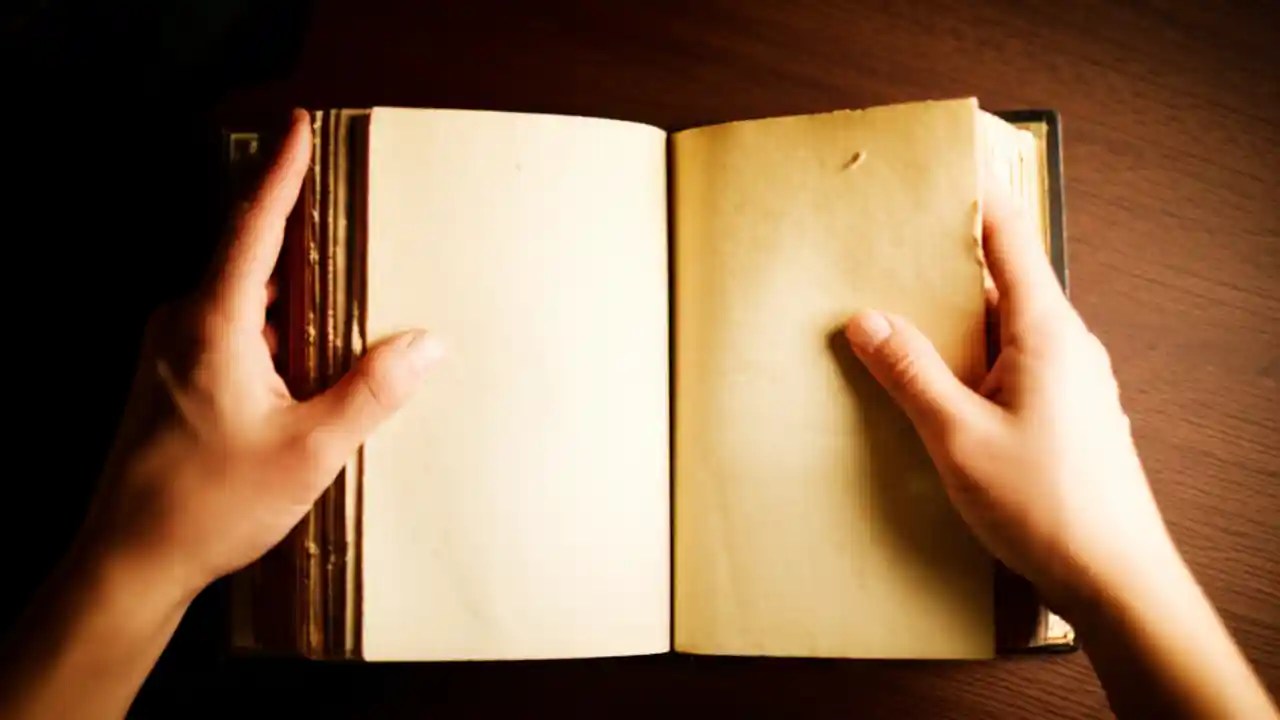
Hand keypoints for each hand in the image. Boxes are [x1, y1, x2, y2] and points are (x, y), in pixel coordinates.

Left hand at [81, 109, 441, 600]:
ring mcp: (170, 350)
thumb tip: (425, 344)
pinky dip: (272, 323)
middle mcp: (183, 323)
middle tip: (346, 206)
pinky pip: (229, 327)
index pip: (253, 226)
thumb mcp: (308, 450)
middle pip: (247, 252)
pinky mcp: (170, 378)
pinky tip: (307, 352)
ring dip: (289, 285)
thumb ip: (369, 392)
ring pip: (240, 295)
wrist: (129, 559)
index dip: (282, 172)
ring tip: (343, 283)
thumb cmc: (210, 504)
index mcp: (213, 323)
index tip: (301, 128)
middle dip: (298, 227)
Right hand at [844, 182, 1276, 718]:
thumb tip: (866, 318)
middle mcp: (1068, 346)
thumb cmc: (1044, 506)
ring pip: (1008, 329)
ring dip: (958, 321)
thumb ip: (911, 372)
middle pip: (1004, 282)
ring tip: (902, 320)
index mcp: (1048, 333)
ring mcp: (1074, 382)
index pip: (1011, 240)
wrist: (1116, 579)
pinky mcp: (1070, 415)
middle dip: (947, 266)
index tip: (940, 172)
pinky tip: (942, 387)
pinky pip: (1016, 365)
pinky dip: (976, 360)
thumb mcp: (957, 437)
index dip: (975, 201)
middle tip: (890, 254)